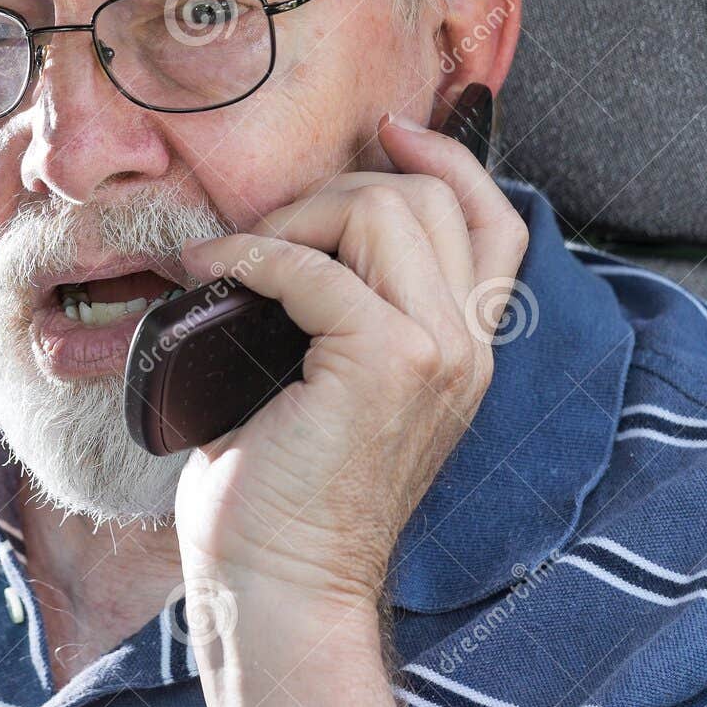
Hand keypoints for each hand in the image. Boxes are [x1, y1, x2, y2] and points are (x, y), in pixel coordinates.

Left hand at [171, 113, 528, 706]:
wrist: (277, 578)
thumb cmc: (287, 482)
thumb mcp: (337, 378)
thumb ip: (355, 307)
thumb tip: (303, 224)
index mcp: (465, 346)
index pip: (495, 221)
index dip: (448, 161)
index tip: (389, 128)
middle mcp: (467, 346)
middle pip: (430, 198)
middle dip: (336, 188)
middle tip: (267, 228)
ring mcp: (434, 354)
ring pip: (385, 211)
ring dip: (298, 214)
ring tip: (242, 253)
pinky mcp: (383, 365)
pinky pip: (312, 266)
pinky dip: (251, 253)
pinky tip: (211, 269)